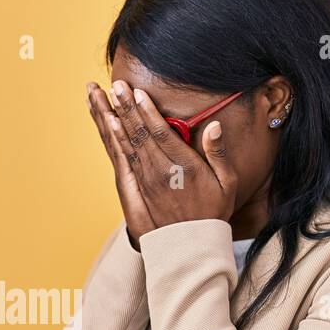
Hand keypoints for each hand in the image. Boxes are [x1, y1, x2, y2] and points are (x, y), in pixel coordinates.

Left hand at [88, 80, 237, 244]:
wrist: (190, 245)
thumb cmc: (212, 212)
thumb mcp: (227, 183)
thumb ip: (218, 153)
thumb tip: (214, 126)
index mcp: (184, 166)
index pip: (161, 133)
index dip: (147, 112)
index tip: (137, 93)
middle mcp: (160, 171)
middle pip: (140, 134)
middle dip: (126, 107)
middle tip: (117, 85)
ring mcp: (145, 179)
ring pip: (126, 143)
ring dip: (113, 118)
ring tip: (102, 97)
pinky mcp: (136, 187)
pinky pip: (122, 158)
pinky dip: (113, 138)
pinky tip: (106, 123)